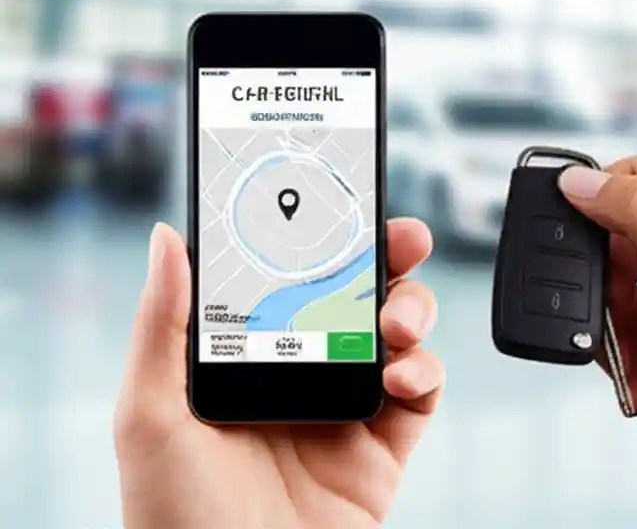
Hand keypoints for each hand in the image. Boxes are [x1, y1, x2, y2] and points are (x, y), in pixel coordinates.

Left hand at [114, 220, 443, 528]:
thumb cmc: (174, 515)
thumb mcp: (150, 412)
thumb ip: (163, 323)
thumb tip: (167, 237)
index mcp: (250, 355)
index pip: (293, 278)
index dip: (323, 237)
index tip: (341, 200)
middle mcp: (304, 373)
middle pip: (360, 294)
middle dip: (389, 258)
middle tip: (402, 239)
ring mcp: (348, 408)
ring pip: (401, 334)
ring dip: (412, 309)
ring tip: (397, 321)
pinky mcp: (385, 449)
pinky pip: (422, 393)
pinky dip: (426, 370)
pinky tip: (402, 372)